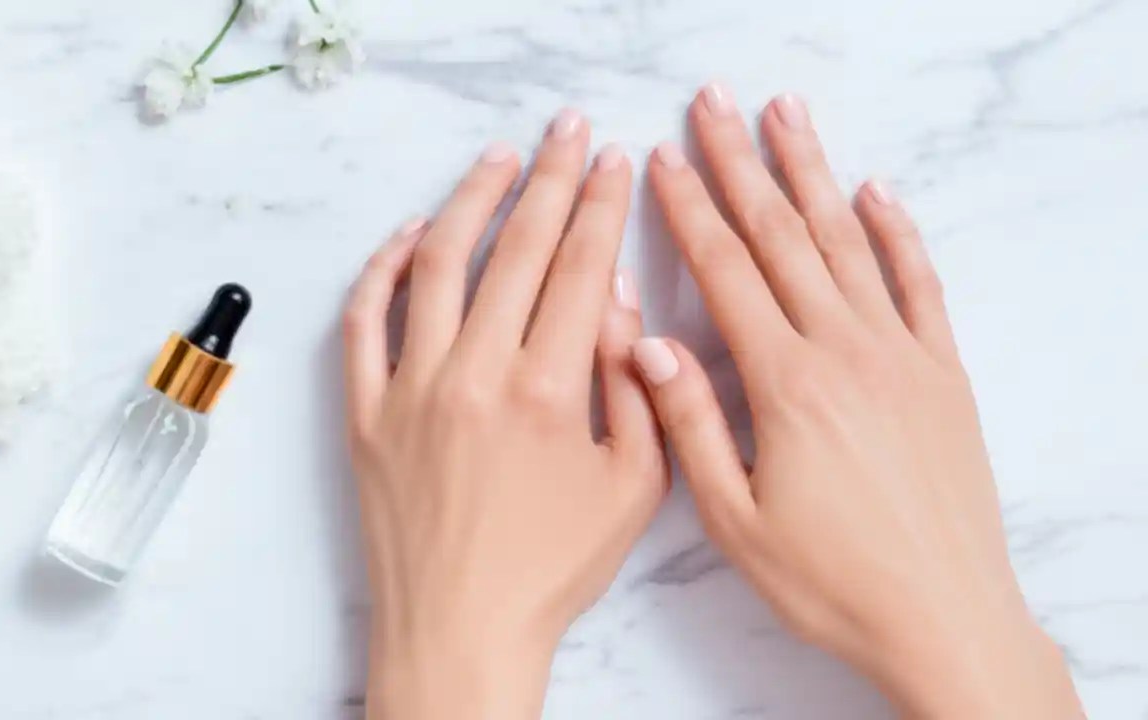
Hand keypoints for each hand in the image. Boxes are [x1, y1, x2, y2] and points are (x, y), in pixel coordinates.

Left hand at [343, 110, 667, 719]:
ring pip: (436, 265)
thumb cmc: (549, 571)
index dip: (600, 205)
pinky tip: (408, 234)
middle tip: (565, 134)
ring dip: (470, 201)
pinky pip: (365, 321)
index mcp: (550, 392)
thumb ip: (635, 388)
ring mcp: (411, 389)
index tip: (611, 162)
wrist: (459, 632)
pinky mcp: (365, 411)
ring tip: (496, 159)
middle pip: (516, 249)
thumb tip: (614, 303)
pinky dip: (383, 268)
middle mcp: (476, 375)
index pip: (580, 268)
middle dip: (549, 179)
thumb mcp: (634, 489)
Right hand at [637, 84, 1082, 717]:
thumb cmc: (830, 582)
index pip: (726, 272)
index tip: (663, 159)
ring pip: (847, 242)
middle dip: (742, 164)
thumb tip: (646, 346)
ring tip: (785, 113)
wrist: (943, 618)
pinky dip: (895, 231)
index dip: (689, 210)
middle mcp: (846, 352)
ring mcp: (902, 355)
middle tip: (713, 103)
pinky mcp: (943, 374)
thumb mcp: (735, 520)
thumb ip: (688, 426)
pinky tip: (876, 190)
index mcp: (785, 385)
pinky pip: (919, 283)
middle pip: (783, 236)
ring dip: (812, 172)